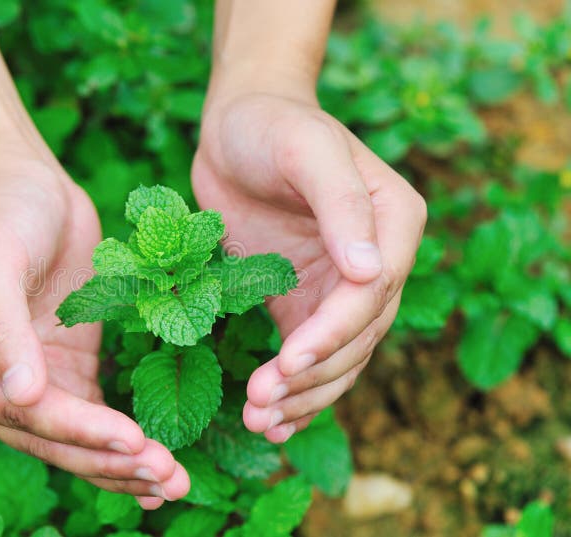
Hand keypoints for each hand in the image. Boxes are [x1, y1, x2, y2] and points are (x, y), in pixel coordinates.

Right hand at [0, 152, 188, 508]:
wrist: (25, 185)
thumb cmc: (0, 212)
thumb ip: (1, 327)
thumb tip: (21, 397)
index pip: (20, 412)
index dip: (76, 431)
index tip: (131, 439)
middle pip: (50, 438)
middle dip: (107, 460)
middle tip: (169, 477)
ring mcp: (30, 379)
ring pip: (73, 439)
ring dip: (120, 464)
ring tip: (174, 485)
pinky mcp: (65, 367)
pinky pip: (92, 414)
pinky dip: (119, 442)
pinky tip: (154, 466)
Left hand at [193, 93, 425, 442]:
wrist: (236, 127)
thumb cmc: (273, 125)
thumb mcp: (306, 149)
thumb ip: (340, 204)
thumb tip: (371, 274)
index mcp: (393, 223)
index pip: (371, 295)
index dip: (332, 335)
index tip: (289, 363)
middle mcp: (376, 261)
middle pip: (356, 338)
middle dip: (311, 377)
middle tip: (261, 406)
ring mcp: (338, 285)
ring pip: (336, 358)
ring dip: (302, 395)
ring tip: (261, 420)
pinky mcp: (300, 299)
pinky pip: (306, 353)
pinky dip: (294, 389)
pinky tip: (273, 420)